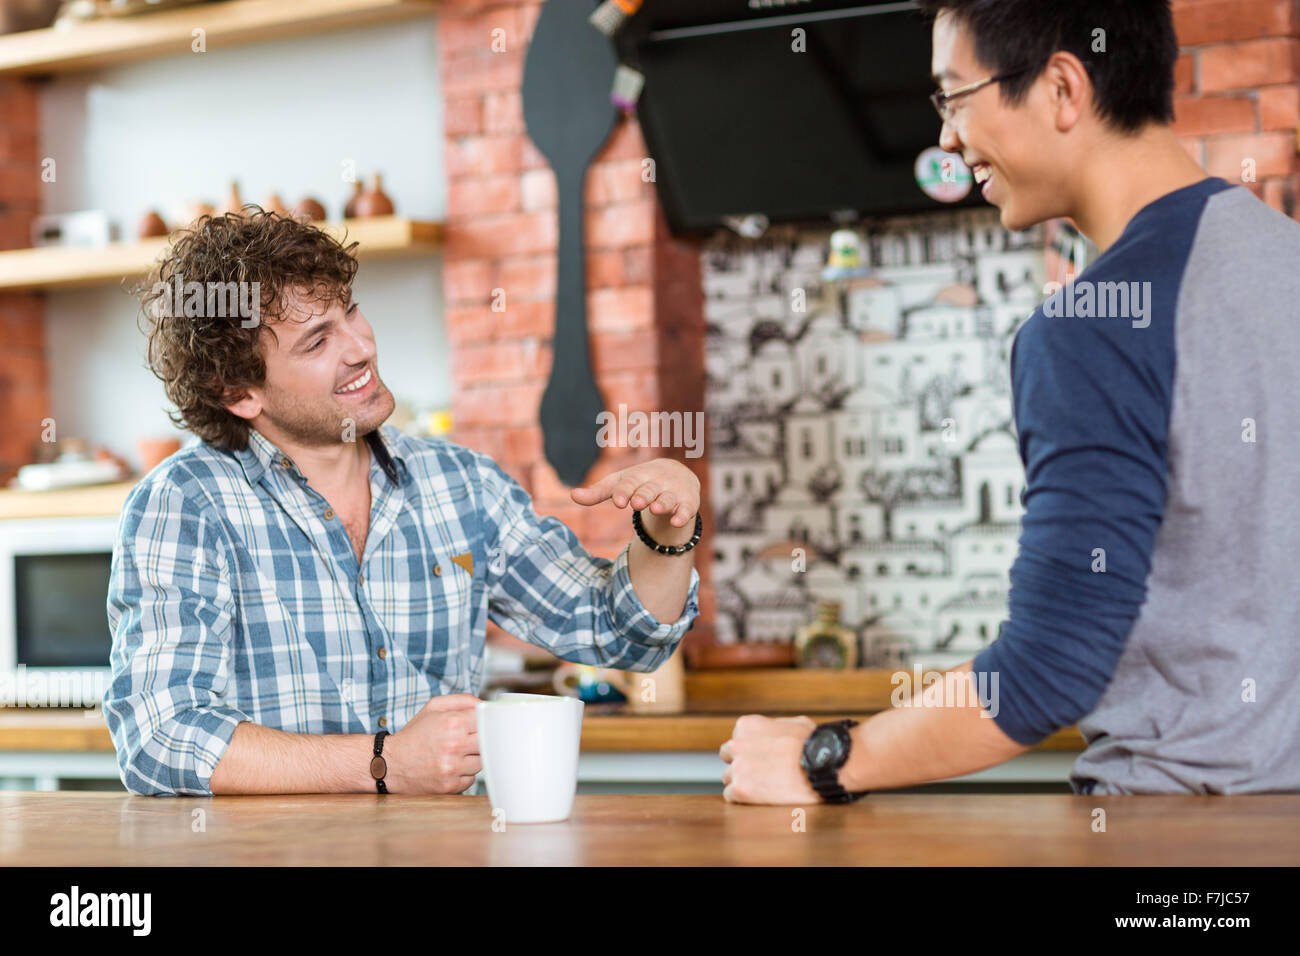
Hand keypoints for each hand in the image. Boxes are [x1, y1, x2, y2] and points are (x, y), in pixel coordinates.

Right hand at [385, 694, 480, 793]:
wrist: (390, 764)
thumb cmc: (414, 735)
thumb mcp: (433, 707)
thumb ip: (463, 700)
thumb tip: (485, 705)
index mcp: (452, 722)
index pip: (487, 720)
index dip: (486, 722)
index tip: (483, 724)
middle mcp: (454, 745)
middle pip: (488, 742)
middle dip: (481, 740)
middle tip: (470, 740)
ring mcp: (453, 767)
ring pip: (482, 762)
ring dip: (473, 758)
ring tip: (456, 754)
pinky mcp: (450, 786)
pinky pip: (471, 779)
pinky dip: (464, 774)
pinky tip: (451, 768)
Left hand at [570, 458, 700, 533]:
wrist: (677, 475)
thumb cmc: (641, 482)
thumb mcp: (620, 484)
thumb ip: (598, 492)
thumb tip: (573, 495)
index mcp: (638, 475)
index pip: (629, 482)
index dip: (624, 491)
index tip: (619, 501)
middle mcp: (657, 481)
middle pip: (648, 489)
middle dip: (643, 495)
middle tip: (637, 503)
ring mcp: (673, 491)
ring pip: (667, 498)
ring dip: (662, 502)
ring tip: (655, 508)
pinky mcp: (688, 502)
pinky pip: (686, 508)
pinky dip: (682, 514)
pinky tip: (677, 521)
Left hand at [719, 714, 820, 804]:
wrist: (822, 766)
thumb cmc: (813, 744)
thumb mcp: (794, 723)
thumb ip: (773, 726)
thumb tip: (771, 732)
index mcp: (746, 725)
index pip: (736, 739)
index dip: (750, 750)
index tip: (762, 757)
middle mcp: (736, 744)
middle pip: (728, 758)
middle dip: (742, 765)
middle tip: (762, 773)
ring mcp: (738, 767)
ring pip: (729, 778)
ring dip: (743, 782)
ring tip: (765, 787)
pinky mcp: (741, 789)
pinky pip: (731, 796)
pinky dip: (742, 799)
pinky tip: (760, 797)